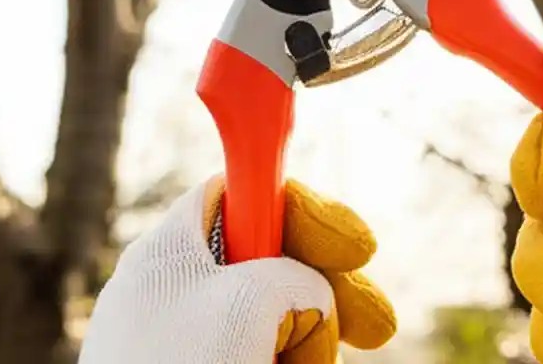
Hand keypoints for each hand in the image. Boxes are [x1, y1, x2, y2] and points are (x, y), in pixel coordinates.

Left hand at [78, 175, 395, 363]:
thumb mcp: (250, 301)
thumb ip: (294, 273)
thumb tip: (308, 298)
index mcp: (169, 247)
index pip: (245, 195)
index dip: (305, 213)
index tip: (357, 251)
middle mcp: (171, 288)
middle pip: (269, 267)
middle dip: (324, 296)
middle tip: (373, 328)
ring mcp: (177, 339)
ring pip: (267, 326)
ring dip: (305, 344)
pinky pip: (249, 358)